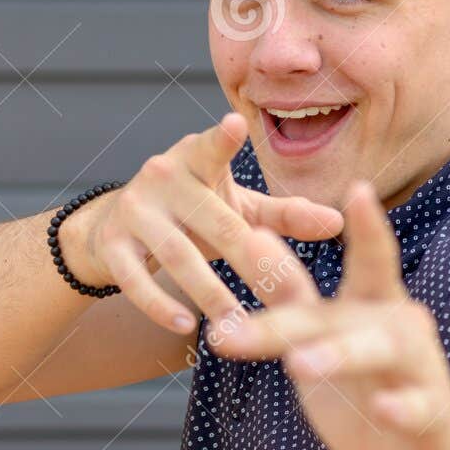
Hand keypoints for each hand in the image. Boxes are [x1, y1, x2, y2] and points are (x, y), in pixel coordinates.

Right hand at [62, 113, 344, 333]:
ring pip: (178, 255)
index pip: (212, 148)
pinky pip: (136, 280)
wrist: (109, 228)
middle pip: (215, 222)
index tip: (235, 124)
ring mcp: (134, 211)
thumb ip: (283, 215)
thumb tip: (339, 222)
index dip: (222, 139)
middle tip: (286, 296)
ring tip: (240, 325)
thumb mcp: (234, 206)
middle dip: (252, 261)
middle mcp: (162, 177)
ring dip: (211, 292)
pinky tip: (186, 325)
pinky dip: (160, 304)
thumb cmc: (189, 213)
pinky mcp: (112, 246)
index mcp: (196, 160)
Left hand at [213, 180, 449, 449]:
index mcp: (375, 306)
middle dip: (287, 324)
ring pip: (382, 352)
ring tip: (300, 364)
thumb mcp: (321, 338)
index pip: (369, 260)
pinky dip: (401, 408)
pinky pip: (416, 410)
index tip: (360, 187)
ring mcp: (422, 371)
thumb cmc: (369, 390)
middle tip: (229, 334)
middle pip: (341, 316)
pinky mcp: (432, 417)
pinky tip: (384, 410)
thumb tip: (256, 235)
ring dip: (341, 355)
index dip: (367, 226)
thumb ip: (291, 293)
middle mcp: (401, 328)